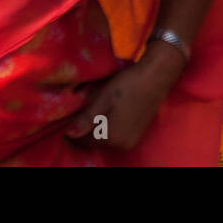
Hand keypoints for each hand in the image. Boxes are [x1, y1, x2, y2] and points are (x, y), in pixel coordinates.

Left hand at [66, 41, 185, 151]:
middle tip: (78, 112)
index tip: (66, 117)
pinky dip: (107, 128)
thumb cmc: (127, 85)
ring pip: (104, 139)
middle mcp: (121, 145)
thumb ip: (86, 119)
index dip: (71, 130)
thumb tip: (68, 134)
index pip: (82, 141)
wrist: (156, 77)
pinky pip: (115, 137)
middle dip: (84, 130)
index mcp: (111, 137)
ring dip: (96, 129)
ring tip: (92, 111)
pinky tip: (107, 114)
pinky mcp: (137, 135)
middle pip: (93, 142)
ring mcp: (131, 142)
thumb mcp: (103, 98)